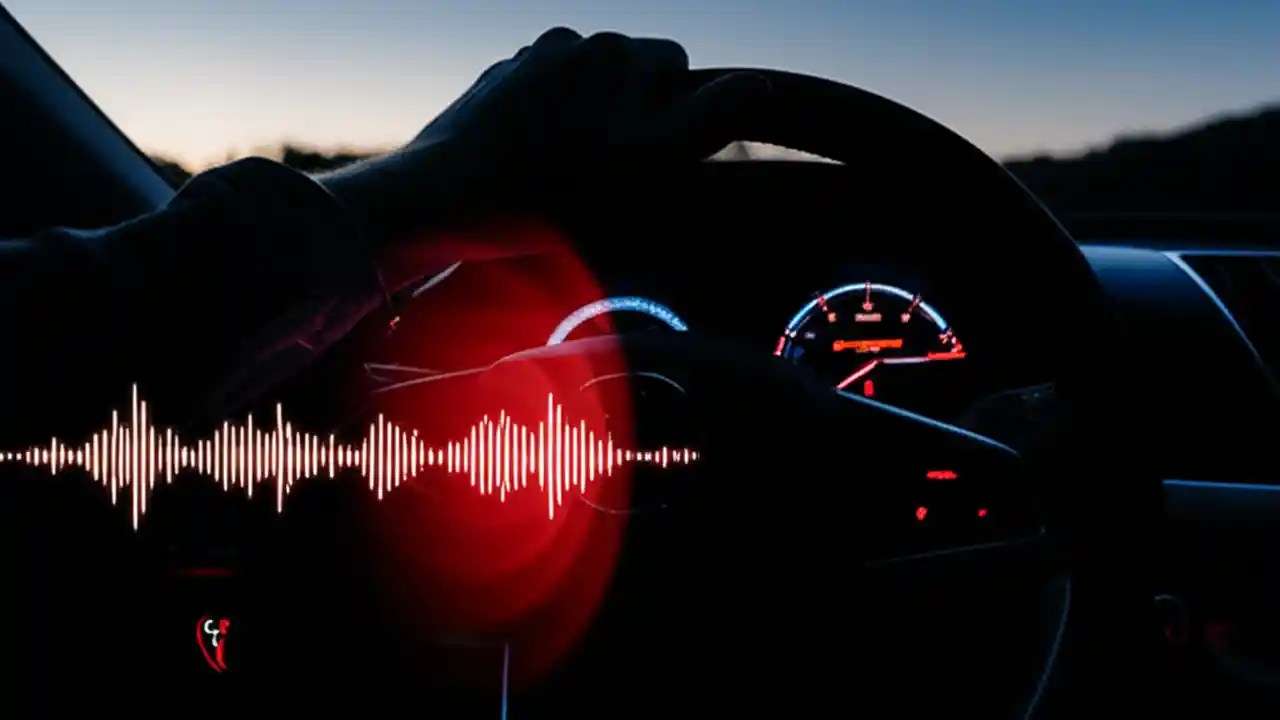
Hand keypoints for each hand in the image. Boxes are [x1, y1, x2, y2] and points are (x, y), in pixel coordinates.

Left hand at [319, 28, 765, 286]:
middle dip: (629, 113)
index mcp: (618, 53)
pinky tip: (530, 167)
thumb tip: (762, 86)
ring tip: (564, 176)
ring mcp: (526, 60)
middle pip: (627, 73)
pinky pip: (538, 99)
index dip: (674, 111)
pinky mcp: (492, 84)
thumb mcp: (646, 163)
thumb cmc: (551, 189)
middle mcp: (572, 41)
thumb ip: (708, 120)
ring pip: (581, 86)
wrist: (447, 196)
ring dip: (585, 121)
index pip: (676, 62)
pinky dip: (544, 126)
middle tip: (608, 173)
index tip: (652, 154)